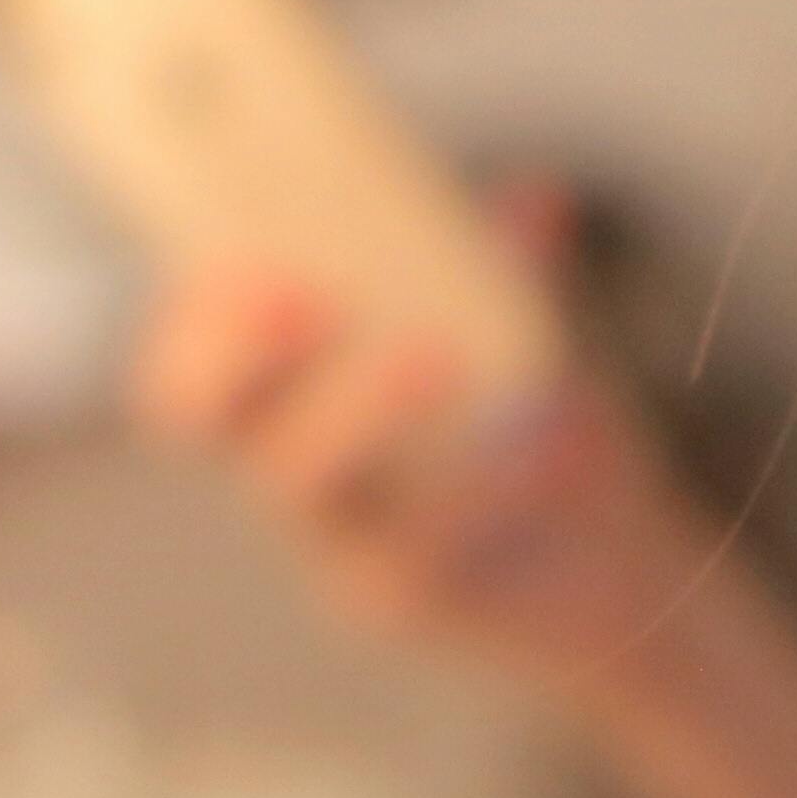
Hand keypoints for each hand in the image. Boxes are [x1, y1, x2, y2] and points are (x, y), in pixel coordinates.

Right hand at [133, 221, 796, 797]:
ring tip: (434, 356)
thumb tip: (537, 198)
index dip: (192, 316)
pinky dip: (483, 484)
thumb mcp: (517, 350)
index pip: (192, 367)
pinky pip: (425, 544)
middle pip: (210, 423)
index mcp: (289, 405)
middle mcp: (291, 477)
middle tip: (300, 294)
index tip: (231, 256)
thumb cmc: (529, 446)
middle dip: (242, 353)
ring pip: (310, 484)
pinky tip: (546, 444)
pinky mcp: (412, 599)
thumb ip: (513, 278)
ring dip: (361, 410)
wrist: (604, 588)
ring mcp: (341, 545)